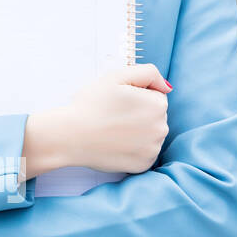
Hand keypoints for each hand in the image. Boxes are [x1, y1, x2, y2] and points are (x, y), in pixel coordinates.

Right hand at [54, 63, 171, 173]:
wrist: (70, 136)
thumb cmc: (90, 105)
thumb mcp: (115, 77)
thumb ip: (147, 72)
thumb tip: (166, 86)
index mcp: (157, 104)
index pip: (155, 96)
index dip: (135, 96)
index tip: (118, 102)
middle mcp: (161, 128)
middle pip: (154, 116)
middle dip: (138, 114)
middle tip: (112, 116)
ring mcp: (153, 148)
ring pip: (150, 135)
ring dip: (136, 132)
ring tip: (111, 130)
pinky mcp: (144, 164)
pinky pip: (143, 153)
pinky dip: (132, 149)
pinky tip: (115, 144)